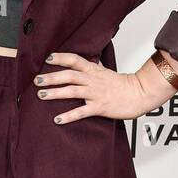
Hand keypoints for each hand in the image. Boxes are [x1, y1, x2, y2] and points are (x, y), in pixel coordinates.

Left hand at [33, 52, 170, 123]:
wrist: (140, 94)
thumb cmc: (123, 85)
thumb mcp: (104, 73)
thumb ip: (90, 70)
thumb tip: (77, 67)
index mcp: (94, 71)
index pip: (76, 60)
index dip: (61, 58)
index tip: (48, 58)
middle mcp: (93, 80)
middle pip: (69, 75)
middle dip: (51, 77)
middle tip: (37, 80)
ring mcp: (96, 94)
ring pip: (72, 91)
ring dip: (55, 93)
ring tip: (41, 95)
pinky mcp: (100, 107)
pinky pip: (82, 112)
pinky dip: (68, 116)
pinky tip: (57, 119)